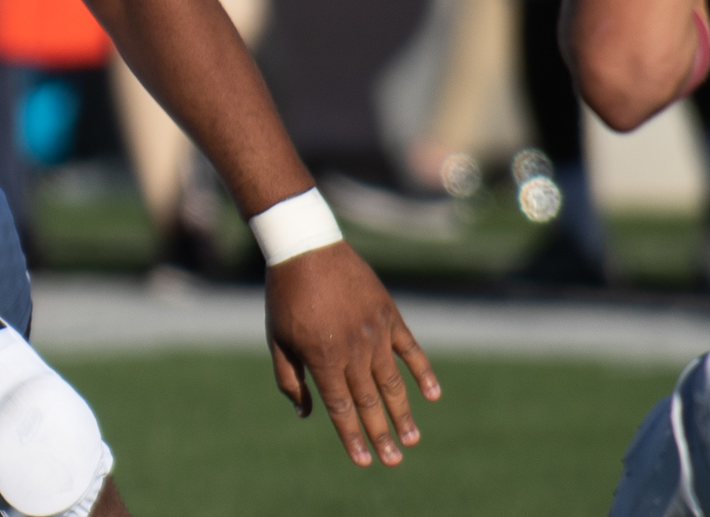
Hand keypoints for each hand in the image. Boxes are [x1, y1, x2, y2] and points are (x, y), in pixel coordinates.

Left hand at [265, 242, 439, 465]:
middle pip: (369, 402)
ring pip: (393, 383)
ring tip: (412, 439)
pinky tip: (432, 395)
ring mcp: (375, 333)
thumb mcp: (277, 340)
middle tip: (393, 460)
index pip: (341, 409)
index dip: (352, 437)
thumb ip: (290, 379)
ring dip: (404, 413)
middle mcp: (353, 351)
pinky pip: (411, 350)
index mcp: (323, 359)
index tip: (364, 461)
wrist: (306, 248)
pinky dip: (423, 373)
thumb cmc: (286, 296)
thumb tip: (305, 414)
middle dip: (381, 435)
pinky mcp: (388, 315)